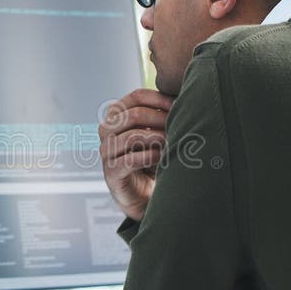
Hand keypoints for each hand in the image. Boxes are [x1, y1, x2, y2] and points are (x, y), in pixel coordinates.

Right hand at [98, 88, 173, 221]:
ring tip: (172, 143)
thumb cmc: (151, 159)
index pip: (136, 96)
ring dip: (156, 138)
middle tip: (179, 127)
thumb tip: (184, 96)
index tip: (179, 105)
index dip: (159, 99)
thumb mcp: (157, 132)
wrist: (143, 193)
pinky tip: (162, 157)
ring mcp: (106, 151)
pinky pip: (129, 160)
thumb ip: (162, 115)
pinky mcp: (111, 172)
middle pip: (132, 115)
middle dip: (159, 119)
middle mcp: (107, 130)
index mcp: (117, 115)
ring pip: (131, 136)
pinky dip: (150, 156)